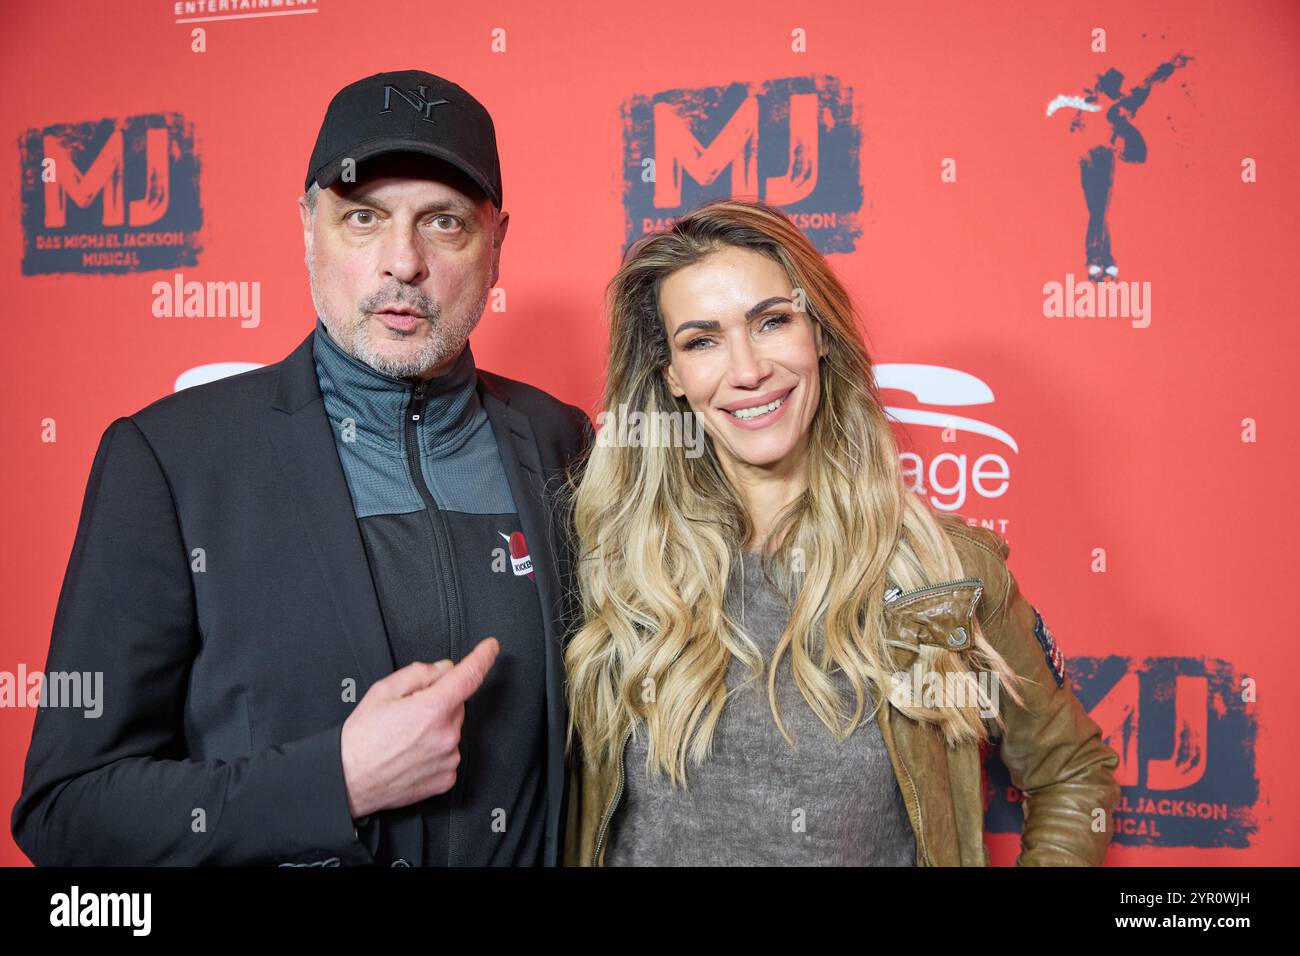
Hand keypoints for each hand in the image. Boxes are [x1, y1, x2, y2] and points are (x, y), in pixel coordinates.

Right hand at [340, 636, 498, 818]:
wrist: (347, 780)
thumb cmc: (361, 739)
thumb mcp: (383, 691)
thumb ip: (420, 673)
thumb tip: (444, 669)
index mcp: (432, 709)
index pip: (469, 675)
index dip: (483, 657)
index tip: (490, 648)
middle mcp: (446, 735)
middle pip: (456, 705)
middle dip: (439, 702)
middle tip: (409, 713)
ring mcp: (448, 759)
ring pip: (452, 730)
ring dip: (437, 728)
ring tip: (405, 738)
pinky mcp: (446, 778)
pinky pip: (449, 754)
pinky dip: (436, 750)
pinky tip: (412, 754)